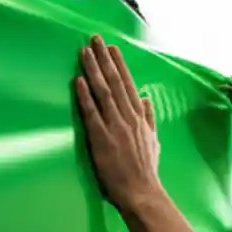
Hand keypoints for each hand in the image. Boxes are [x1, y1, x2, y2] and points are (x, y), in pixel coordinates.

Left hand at [74, 35, 162, 212]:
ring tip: (84, 52)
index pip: (128, 84)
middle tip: (94, 39)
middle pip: (115, 81)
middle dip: (103, 58)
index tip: (111, 48)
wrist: (142, 192)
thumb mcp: (154, 140)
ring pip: (103, 91)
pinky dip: (84, 95)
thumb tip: (147, 98)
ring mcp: (115, 126)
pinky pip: (91, 113)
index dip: (119, 64)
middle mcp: (128, 117)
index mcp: (140, 117)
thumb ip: (150, 118)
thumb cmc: (146, 171)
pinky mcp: (102, 139)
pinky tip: (77, 80)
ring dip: (93, 70)